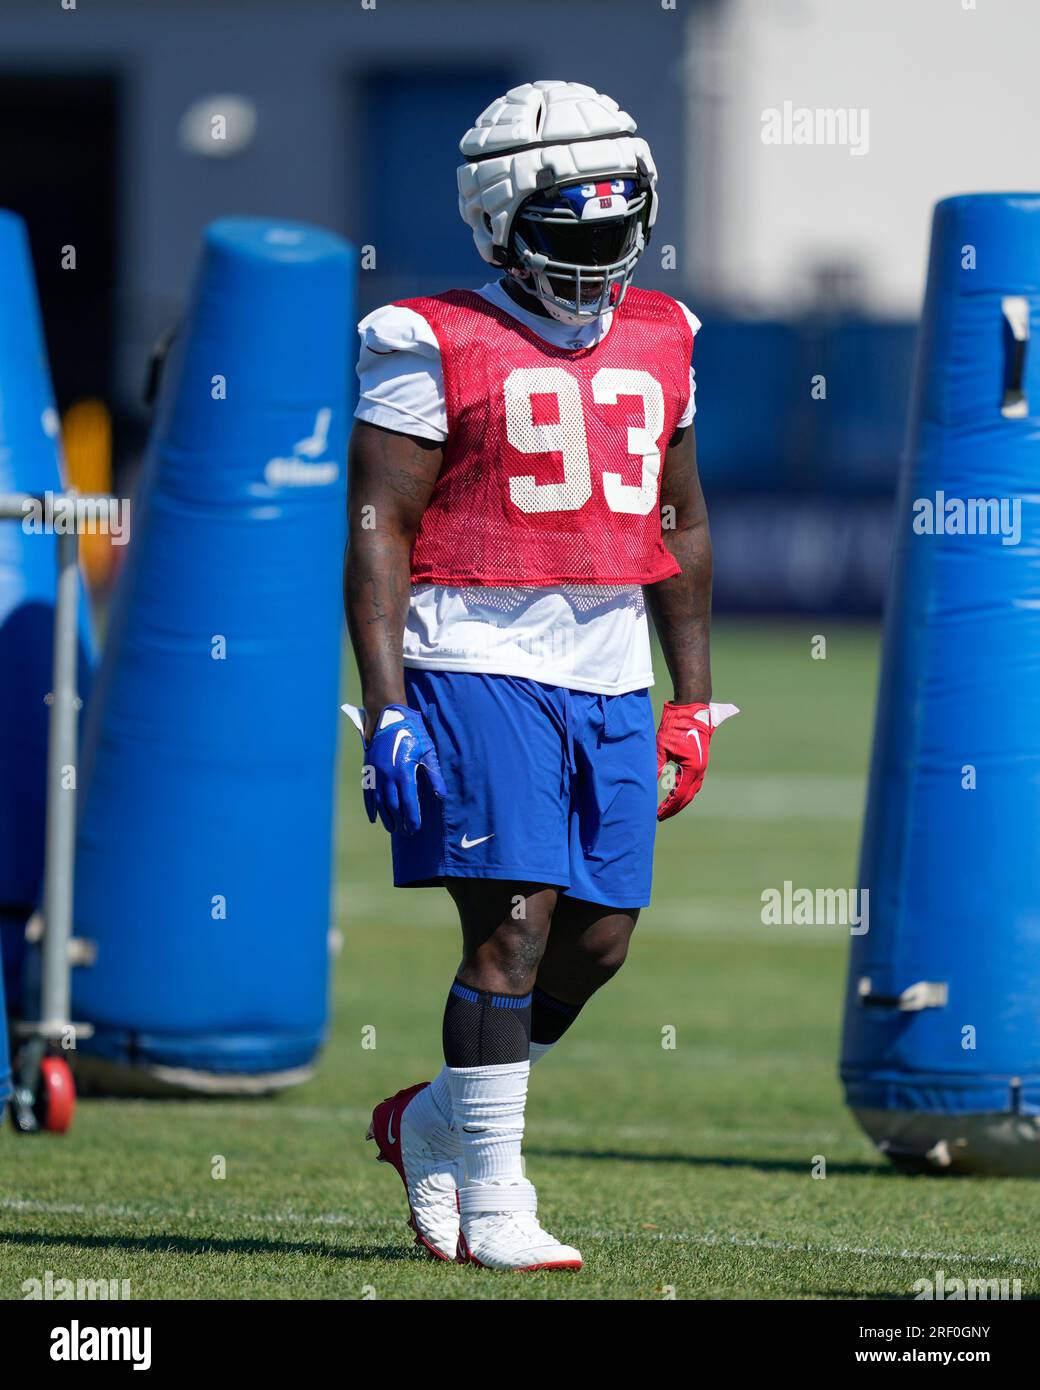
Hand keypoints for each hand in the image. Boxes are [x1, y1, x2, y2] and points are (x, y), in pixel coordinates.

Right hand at [342, 703, 445, 833]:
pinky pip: (368, 794)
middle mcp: (388, 776)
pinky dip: (370, 808)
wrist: (388, 717)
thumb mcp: (427, 751)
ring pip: (380, 802)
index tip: (415, 829)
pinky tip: (374, 819)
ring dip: (386, 817)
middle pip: (394, 806)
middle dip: (401, 821)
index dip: (412, 818)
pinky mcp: (368, 770)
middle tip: (407, 832)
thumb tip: (441, 795)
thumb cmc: (413, 733)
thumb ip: (434, 774)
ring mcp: (376, 774)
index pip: (409, 802)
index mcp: (404, 772)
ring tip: (393, 828)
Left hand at [656, 700, 738, 820]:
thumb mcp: (662, 746)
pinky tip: (673, 791)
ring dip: (680, 799)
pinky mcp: (699, 760)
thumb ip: (656, 765)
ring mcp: (701, 765)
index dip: (668, 807)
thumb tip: (648, 782)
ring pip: (692, 790)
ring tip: (667, 807)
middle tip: (660, 816)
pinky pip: (692, 781)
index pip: (679, 795)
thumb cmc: (676, 725)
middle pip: (688, 796)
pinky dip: (683, 789)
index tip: (657, 815)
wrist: (692, 708)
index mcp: (692, 769)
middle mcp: (700, 770)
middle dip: (675, 807)